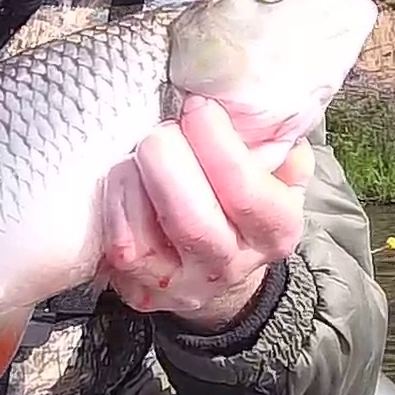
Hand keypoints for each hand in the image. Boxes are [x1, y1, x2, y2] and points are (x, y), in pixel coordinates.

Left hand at [100, 96, 314, 330]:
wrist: (216, 265)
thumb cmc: (241, 203)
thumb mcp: (276, 175)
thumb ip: (278, 143)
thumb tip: (265, 107)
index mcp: (273, 231)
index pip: (247, 193)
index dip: (218, 144)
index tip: (198, 106)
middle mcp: (230, 264)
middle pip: (192, 220)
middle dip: (168, 161)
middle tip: (161, 130)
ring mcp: (182, 282)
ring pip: (146, 237)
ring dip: (134, 179)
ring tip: (140, 149)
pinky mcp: (142, 287)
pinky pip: (120, 244)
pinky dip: (115, 202)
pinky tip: (124, 177)